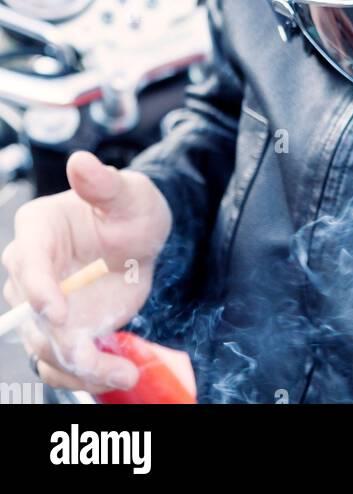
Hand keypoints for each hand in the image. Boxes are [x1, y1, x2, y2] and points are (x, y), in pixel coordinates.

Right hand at [1, 150, 172, 393]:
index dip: (38, 289)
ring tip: (121, 372)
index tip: (59, 312)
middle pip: (28, 314)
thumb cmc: (130, 209)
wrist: (142, 241)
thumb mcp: (128, 193)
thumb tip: (81, 161)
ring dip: (78, 367)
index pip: (27, 261)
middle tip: (91, 355)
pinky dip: (86, 375)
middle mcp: (31, 270)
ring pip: (44, 346)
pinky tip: (119, 373)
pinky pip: (61, 363)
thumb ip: (104, 183)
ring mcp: (44, 305)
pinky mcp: (62, 332)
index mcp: (38, 229)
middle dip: (57, 339)